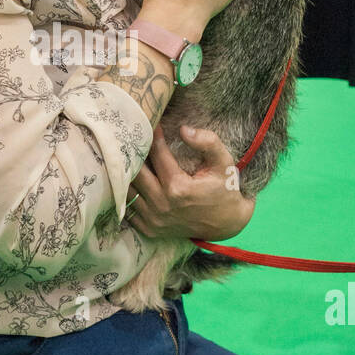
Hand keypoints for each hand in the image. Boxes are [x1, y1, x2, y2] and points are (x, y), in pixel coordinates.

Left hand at [123, 125, 255, 241]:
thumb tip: (184, 130)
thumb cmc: (225, 189)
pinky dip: (128, 194)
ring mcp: (154, 220)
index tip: (151, 124)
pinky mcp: (150, 229)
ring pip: (128, 191)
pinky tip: (133, 181)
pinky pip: (129, 209)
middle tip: (134, 139)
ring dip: (128, 174)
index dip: (153, 136)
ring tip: (130, 158)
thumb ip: (208, 143)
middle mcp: (162, 205)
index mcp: (178, 188)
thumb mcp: (224, 163)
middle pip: (135, 173)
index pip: (157, 155)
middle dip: (134, 154)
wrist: (226, 223)